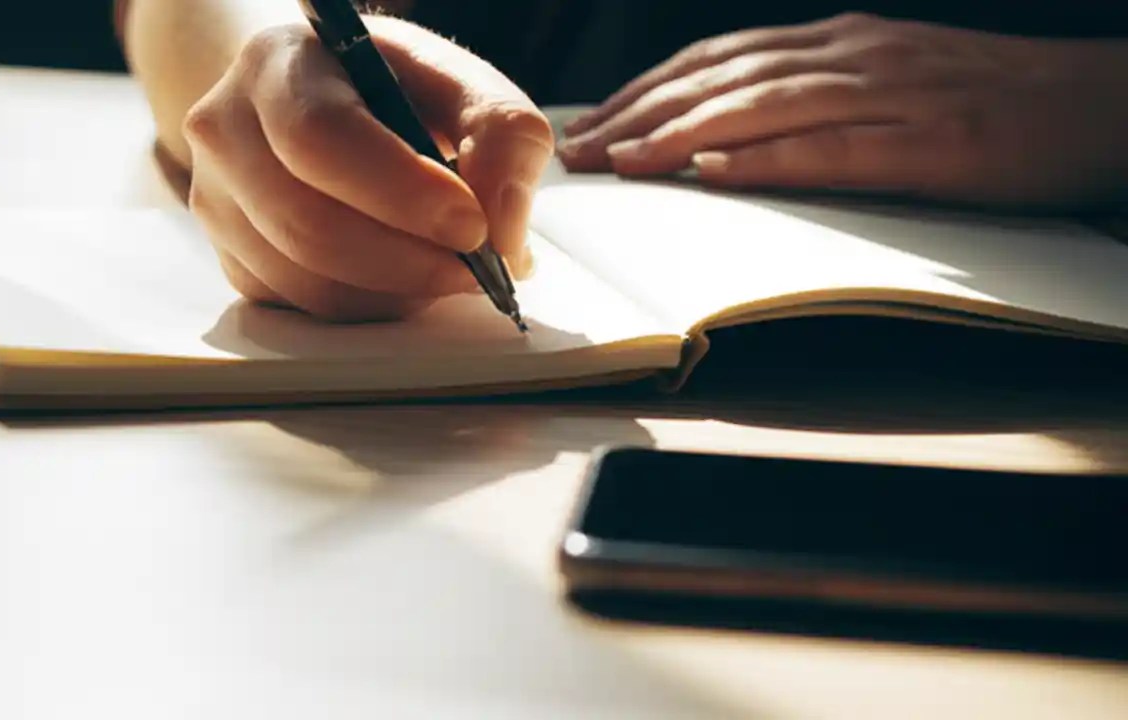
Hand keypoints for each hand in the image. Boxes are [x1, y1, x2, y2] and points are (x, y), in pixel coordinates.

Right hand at [183, 18, 552, 320]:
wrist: (319, 102)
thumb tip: (504, 229)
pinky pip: (308, 309)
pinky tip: (406, 275)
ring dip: (399, 290)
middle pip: (309, 225)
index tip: (473, 225)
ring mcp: (219, 204)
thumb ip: (501, 135)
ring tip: (449, 267)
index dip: (401, 194)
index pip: (320, 138)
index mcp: (278, 66)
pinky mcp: (234, 263)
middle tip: (477, 267)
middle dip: (411, 261)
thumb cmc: (389, 91)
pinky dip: (374, 306)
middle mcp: (227, 133)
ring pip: (311, 282)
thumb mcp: (457, 83)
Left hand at [559, 13, 1127, 207]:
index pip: (718, 61)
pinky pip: (836, 150)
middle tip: (582, 150)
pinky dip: (770, 159)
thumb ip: (814, 95)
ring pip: (766, 107)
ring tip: (625, 161)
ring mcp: (894, 95)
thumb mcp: (887, 79)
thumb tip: (725, 131)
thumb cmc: (988, 100)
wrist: (1099, 102)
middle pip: (725, 79)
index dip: (647, 91)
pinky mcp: (933, 143)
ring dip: (685, 133)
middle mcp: (854, 57)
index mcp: (839, 43)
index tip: (593, 124)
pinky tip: (718, 169)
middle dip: (643, 113)